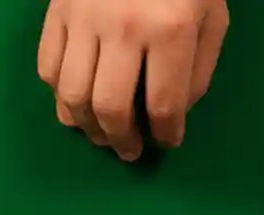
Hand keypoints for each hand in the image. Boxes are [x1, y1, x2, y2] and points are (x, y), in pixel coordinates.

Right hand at [36, 0, 228, 161]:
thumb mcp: (213, 16)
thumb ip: (198, 69)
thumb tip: (172, 114)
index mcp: (171, 28)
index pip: (163, 102)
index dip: (165, 133)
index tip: (167, 141)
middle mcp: (124, 28)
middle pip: (111, 107)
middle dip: (121, 139)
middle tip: (130, 151)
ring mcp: (84, 21)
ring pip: (73, 95)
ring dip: (86, 127)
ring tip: (101, 135)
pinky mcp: (57, 14)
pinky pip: (49, 69)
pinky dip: (60, 96)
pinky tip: (78, 103)